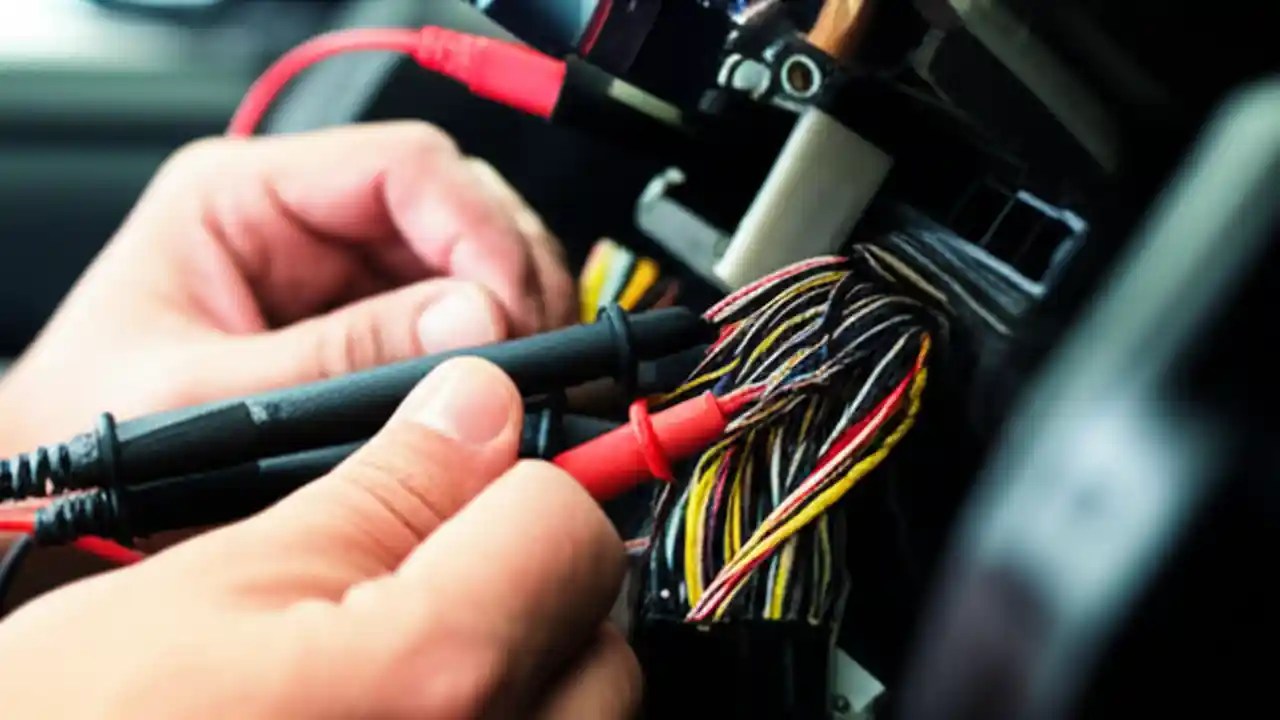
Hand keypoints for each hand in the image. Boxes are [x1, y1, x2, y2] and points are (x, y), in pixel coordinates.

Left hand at [0, 122, 574, 453]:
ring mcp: (347, 275)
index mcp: (246, 195)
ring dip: (518, 314)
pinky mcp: (373, 328)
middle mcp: (308, 222)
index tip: (511, 310)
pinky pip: (465, 320)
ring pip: (476, 262)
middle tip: (537, 354)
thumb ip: (331, 362)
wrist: (59, 488)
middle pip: (459, 207)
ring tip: (531, 379)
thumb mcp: (202, 395)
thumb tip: (472, 327)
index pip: (403, 167)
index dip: (477, 229)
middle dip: (513, 276)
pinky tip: (508, 390)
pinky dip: (501, 352)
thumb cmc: (91, 423)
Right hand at [0, 358, 638, 717]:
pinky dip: (505, 719)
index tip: (470, 486)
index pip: (571, 527)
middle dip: (533, 585)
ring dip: (527, 667)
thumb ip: (384, 489)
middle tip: (427, 579)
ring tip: (402, 665)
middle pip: (597, 634)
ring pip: (586, 712)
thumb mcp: (222, 580)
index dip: (516, 487)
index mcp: (435, 676)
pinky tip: (406, 713)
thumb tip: (481, 405)